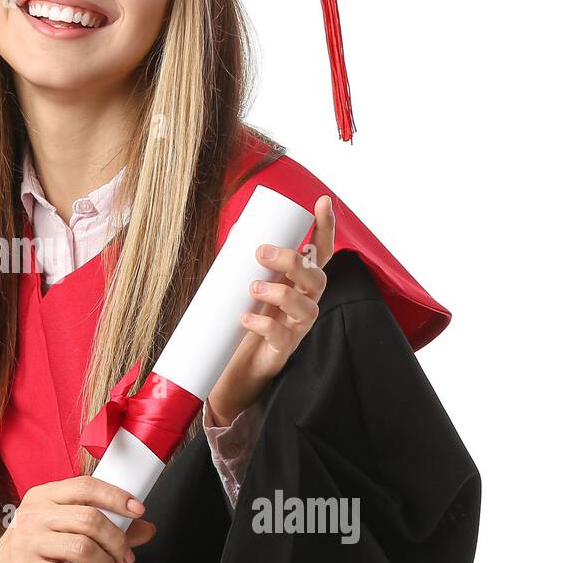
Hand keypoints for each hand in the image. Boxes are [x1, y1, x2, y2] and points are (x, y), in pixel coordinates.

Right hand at [0, 476, 157, 562]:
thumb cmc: (31, 558)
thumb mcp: (64, 537)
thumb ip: (106, 530)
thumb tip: (146, 527)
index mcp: (43, 497)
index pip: (85, 486)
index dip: (116, 496)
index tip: (138, 509)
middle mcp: (34, 514)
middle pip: (89, 518)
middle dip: (117, 540)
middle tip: (126, 557)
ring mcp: (28, 541)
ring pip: (83, 547)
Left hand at [206, 194, 335, 426]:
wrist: (237, 361)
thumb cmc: (247, 314)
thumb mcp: (246, 282)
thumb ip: (244, 259)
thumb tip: (237, 228)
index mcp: (299, 281)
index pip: (321, 252)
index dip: (325, 227)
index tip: (322, 201)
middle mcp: (306, 300)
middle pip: (316, 276)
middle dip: (293, 261)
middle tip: (261, 252)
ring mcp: (298, 326)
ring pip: (307, 306)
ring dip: (281, 293)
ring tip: (253, 287)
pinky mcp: (285, 348)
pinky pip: (282, 336)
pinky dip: (264, 324)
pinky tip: (245, 317)